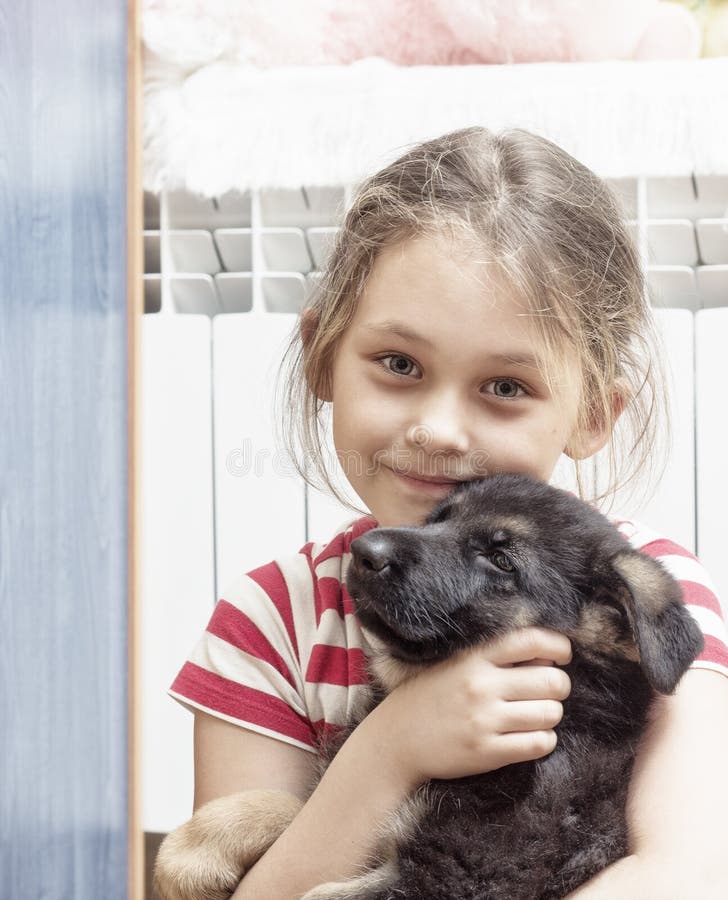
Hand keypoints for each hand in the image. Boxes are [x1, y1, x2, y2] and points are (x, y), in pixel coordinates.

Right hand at [367, 627, 571, 786]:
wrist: (395, 741)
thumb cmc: (430, 696)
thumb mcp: (456, 663)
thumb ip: (496, 655)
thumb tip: (548, 654)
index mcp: (474, 657)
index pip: (531, 640)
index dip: (558, 645)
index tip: (562, 655)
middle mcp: (481, 686)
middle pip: (552, 681)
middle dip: (558, 686)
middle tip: (546, 691)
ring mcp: (485, 721)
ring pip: (551, 713)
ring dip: (551, 714)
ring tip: (535, 714)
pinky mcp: (487, 752)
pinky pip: (539, 743)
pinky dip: (544, 739)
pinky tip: (530, 735)